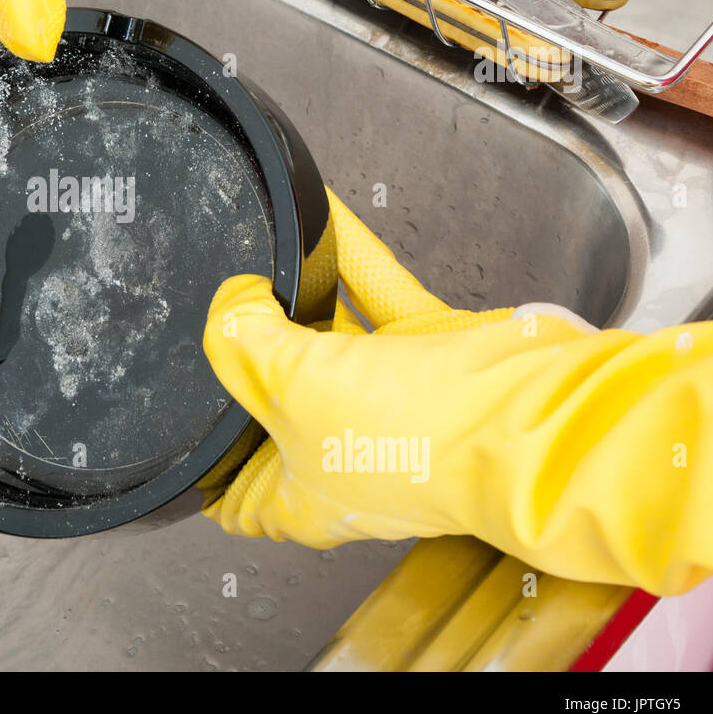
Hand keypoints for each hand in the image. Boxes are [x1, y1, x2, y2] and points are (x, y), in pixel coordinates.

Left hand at [203, 190, 712, 595]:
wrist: (526, 410)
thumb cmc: (410, 434)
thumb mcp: (287, 386)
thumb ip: (243, 341)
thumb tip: (231, 305)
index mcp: (304, 494)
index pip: (244, 499)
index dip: (211, 476)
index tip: (186, 443)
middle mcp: (347, 451)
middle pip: (283, 407)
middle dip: (254, 363)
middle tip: (220, 321)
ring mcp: (394, 399)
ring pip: (331, 339)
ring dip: (299, 295)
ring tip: (260, 256)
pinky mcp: (432, 351)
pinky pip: (376, 291)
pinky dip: (348, 253)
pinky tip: (320, 214)